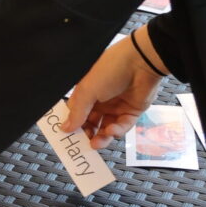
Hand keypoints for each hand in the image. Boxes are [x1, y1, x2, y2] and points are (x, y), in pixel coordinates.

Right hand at [62, 27, 165, 147]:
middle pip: (91, 122)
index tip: (68, 137)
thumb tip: (64, 128)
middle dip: (87, 133)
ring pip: (106, 128)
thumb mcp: (88, 89)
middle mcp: (101, 99)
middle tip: (83, 144)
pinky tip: (111, 131)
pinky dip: (116, 131)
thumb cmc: (110, 69)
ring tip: (96, 144)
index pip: (77, 111)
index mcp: (87, 90)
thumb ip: (77, 111)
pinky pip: (122, 127)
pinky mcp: (131, 112)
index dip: (73, 123)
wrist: (141, 63)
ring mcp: (116, 106)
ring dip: (101, 137)